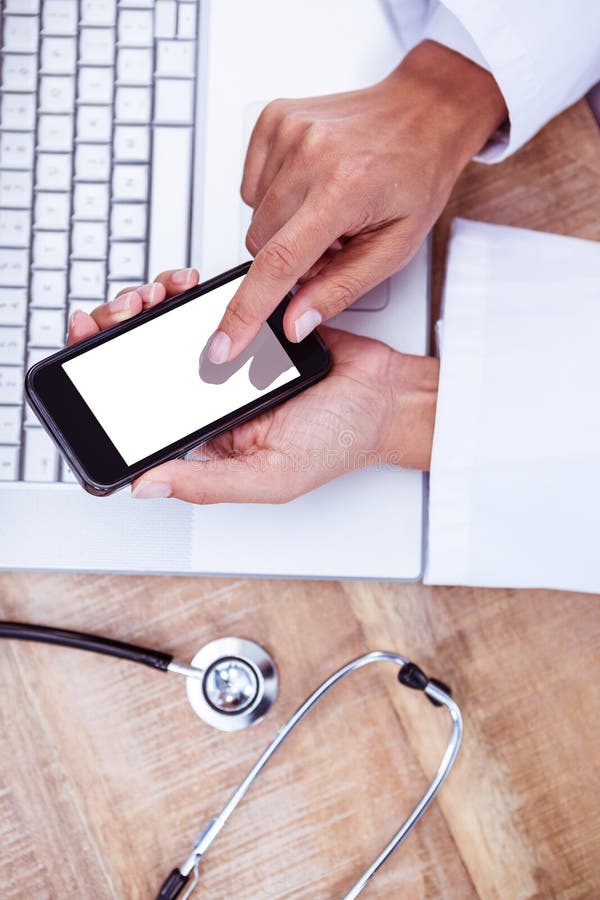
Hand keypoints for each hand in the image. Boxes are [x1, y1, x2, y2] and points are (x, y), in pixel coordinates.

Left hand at [67, 273, 438, 503]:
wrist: (387, 395)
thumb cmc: (339, 442)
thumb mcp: (271, 477)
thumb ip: (208, 483)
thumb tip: (147, 485)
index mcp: (206, 436)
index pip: (138, 413)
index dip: (103, 382)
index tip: (86, 354)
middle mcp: (210, 397)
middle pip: (142, 361)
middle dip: (117, 331)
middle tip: (119, 316)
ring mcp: (227, 358)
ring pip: (166, 327)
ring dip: (146, 306)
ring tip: (149, 297)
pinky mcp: (248, 326)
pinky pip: (206, 305)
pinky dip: (186, 292)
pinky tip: (182, 288)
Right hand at [206, 39, 506, 364]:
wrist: (423, 113)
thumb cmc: (414, 176)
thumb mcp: (394, 248)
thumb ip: (340, 289)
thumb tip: (294, 322)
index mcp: (344, 188)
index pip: (279, 263)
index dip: (246, 311)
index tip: (223, 343)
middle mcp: (311, 153)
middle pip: (260, 245)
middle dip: (288, 259)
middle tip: (331, 242)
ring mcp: (288, 131)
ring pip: (254, 218)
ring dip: (284, 227)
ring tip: (326, 209)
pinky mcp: (273, 120)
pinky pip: (251, 186)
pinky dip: (276, 198)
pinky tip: (308, 188)